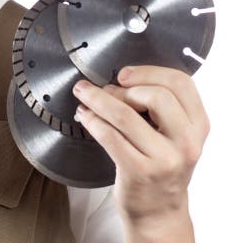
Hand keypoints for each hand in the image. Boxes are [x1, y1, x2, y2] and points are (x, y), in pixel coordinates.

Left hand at [72, 66, 208, 242]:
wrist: (158, 210)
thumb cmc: (160, 163)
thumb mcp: (173, 134)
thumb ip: (159, 106)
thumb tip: (116, 80)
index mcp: (197, 126)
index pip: (180, 83)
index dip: (148, 72)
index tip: (124, 75)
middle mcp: (186, 142)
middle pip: (155, 96)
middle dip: (122, 88)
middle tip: (106, 91)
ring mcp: (164, 159)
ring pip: (124, 115)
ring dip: (97, 100)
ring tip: (84, 95)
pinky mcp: (139, 172)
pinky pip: (108, 135)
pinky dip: (91, 120)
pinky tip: (84, 116)